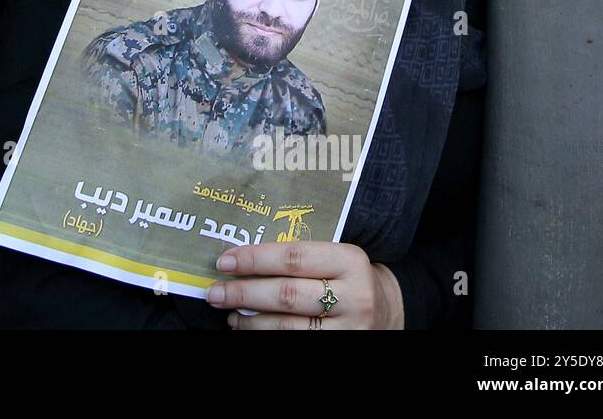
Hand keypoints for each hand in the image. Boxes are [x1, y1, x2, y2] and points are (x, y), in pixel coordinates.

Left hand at [205, 241, 404, 328]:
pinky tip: (247, 328)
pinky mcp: (343, 345)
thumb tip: (239, 260)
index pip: (293, 257)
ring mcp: (350, 328)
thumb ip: (297, 257)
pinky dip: (265, 335)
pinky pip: (296, 341)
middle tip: (214, 292)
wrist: (388, 309)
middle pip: (286, 294)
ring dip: (250, 320)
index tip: (224, 261)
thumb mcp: (333, 258)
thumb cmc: (347, 276)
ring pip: (288, 326)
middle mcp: (354, 295)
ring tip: (227, 312)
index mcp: (349, 260)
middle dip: (243, 293)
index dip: (254, 259)